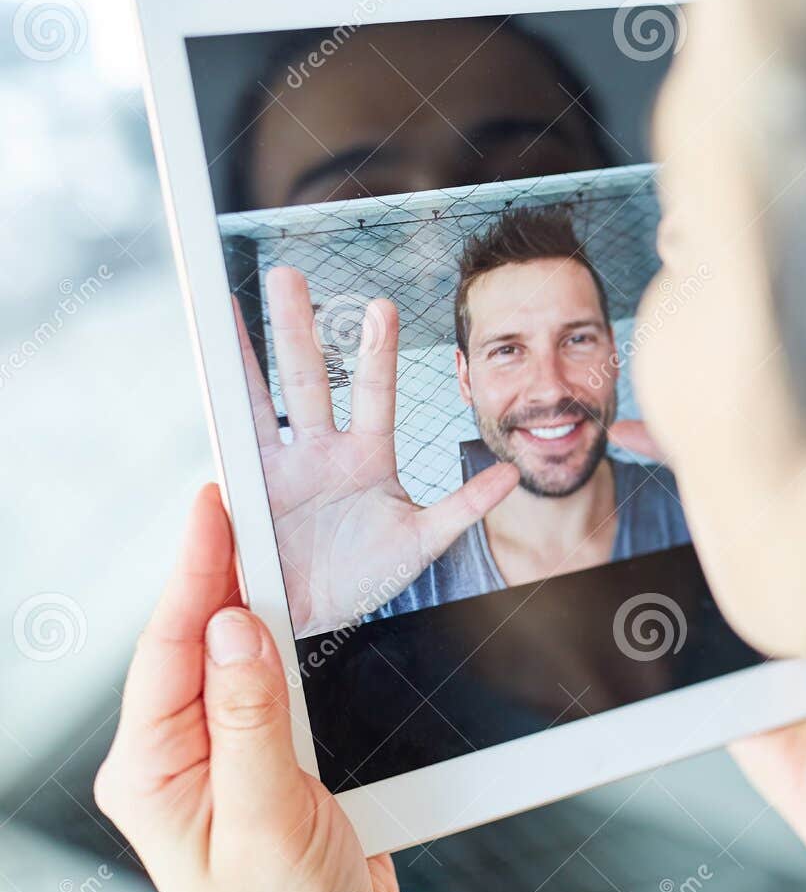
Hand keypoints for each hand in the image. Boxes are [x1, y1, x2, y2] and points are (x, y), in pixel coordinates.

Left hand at [95, 485, 425, 891]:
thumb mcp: (267, 821)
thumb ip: (250, 720)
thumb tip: (230, 626)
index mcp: (153, 775)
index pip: (168, 651)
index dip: (192, 569)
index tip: (214, 503)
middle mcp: (179, 760)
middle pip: (196, 641)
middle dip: (219, 568)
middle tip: (247, 497)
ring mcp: (225, 758)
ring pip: (237, 657)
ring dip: (258, 600)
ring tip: (275, 537)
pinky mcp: (270, 762)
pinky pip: (276, 685)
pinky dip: (293, 642)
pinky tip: (305, 611)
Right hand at [244, 268, 517, 635]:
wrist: (315, 615)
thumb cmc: (366, 576)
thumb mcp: (422, 542)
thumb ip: (465, 507)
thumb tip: (512, 475)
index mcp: (365, 456)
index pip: (373, 392)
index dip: (378, 352)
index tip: (381, 307)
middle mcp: (320, 449)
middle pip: (309, 377)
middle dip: (299, 328)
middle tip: (290, 276)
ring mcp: (280, 463)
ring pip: (264, 396)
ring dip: (251, 351)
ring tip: (235, 305)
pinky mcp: (249, 486)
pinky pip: (233, 436)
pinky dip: (223, 399)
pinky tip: (208, 359)